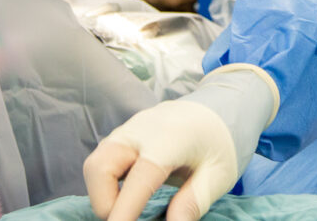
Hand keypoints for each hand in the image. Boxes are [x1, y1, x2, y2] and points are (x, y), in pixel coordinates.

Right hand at [85, 65, 279, 220]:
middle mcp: (140, 130)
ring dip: (102, 192)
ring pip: (95, 163)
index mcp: (169, 139)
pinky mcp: (123, 134)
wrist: (221, 107)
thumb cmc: (220, 142)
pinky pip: (102, 159)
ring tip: (128, 209)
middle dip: (104, 202)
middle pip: (100, 166)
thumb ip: (194, 201)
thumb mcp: (219, 175)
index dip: (124, 210)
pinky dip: (106, 182)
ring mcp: (128, 129)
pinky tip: (127, 194)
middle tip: (127, 220)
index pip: (138, 178)